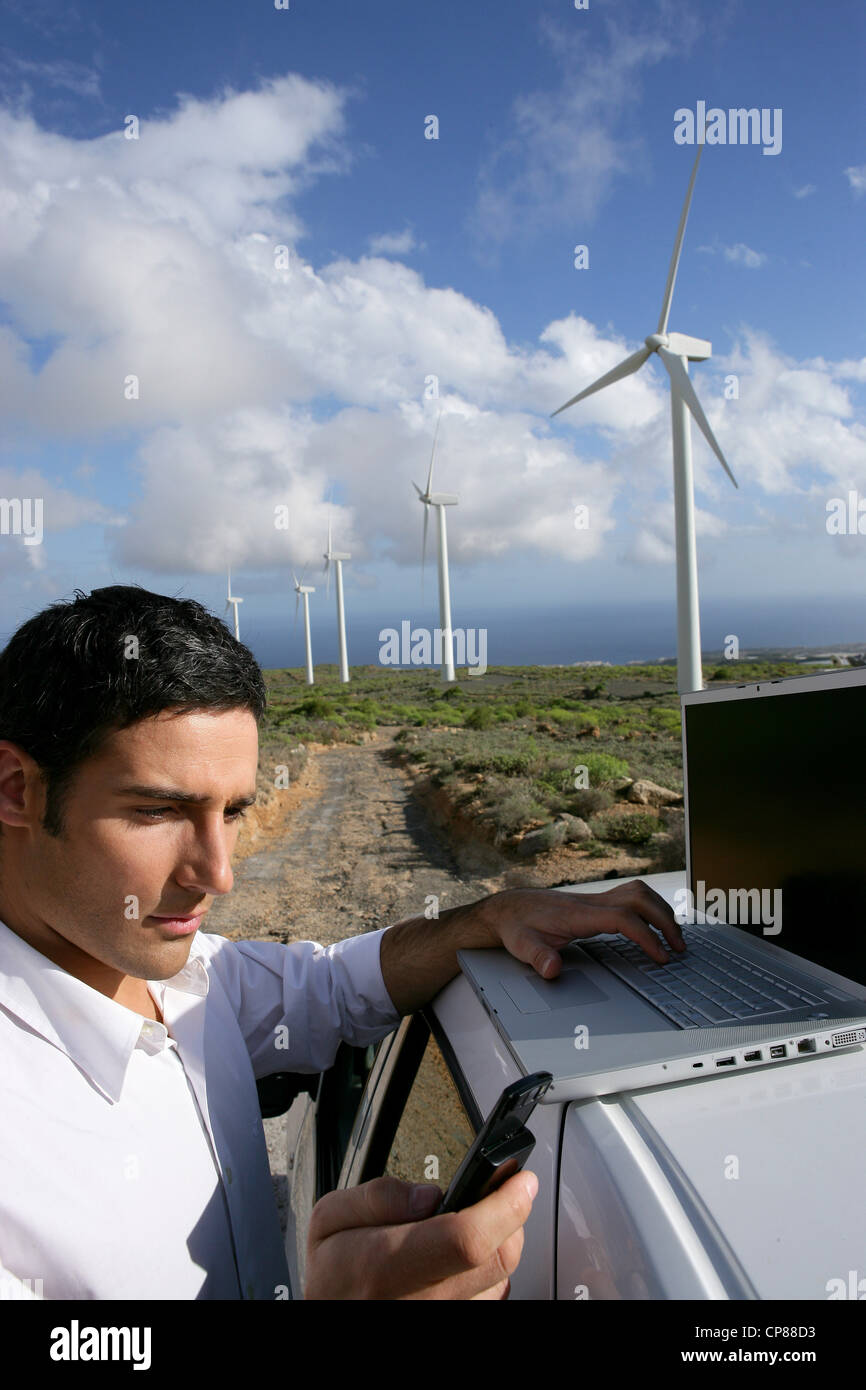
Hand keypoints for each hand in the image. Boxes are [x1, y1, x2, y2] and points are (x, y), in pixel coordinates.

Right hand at [304, 1169, 536, 1299]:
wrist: (329, 1317)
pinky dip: (488, 1274)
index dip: (504, 1206)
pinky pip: (489, 1300)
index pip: (466, 1239)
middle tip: (503, 1191)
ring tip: (473, 1224)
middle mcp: (422, 1301)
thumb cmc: (332, 1274)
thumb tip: (428, 1195)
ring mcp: (441, 1319)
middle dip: (512, 1217)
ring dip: (500, 1245)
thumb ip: (378, 1197)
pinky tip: (464, 1260)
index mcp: (387, 1266)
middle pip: (498, 1259)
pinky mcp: (454, 1326)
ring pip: (500, 1280)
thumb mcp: (330, 1219)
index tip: (520, 1180)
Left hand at [477, 880, 686, 979]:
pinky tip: (655, 927)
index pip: (623, 918)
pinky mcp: (596, 903)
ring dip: (661, 911)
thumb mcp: (521, 946)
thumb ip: (537, 957)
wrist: (509, 909)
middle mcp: (592, 902)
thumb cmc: (517, 926)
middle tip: (679, 947)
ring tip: (675, 937)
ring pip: (639, 893)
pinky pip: (632, 898)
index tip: (662, 956)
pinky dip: (650, 909)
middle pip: (640, 899)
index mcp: (579, 914)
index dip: (647, 936)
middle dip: (665, 920)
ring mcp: (596, 900)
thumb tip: (552, 969)